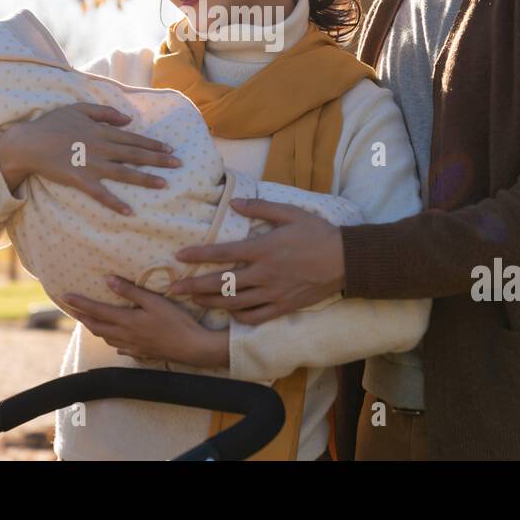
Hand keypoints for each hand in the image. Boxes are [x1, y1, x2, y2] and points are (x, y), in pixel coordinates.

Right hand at [0, 102, 180, 213]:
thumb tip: (128, 119)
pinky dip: (115, 203)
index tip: (170, 148)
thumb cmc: (52, 124)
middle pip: (135, 154)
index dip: (153, 143)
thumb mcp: (78, 108)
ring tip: (164, 184)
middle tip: (179, 164)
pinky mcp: (80, 180)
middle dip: (158, 159)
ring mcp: (91, 165)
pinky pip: (101, 194)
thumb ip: (105, 113)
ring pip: (124, 173)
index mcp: (101, 131)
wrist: (28, 143)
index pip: (133, 138)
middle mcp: (101, 147)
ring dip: (145, 179)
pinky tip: (130, 211)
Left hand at [62, 277, 229, 368]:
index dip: (79, 303)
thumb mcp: (154, 301)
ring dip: (94, 328)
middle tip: (70, 308)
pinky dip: (111, 341)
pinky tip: (114, 340)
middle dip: (81, 317)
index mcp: (126, 321)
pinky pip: (119, 348)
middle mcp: (124, 336)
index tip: (64, 296)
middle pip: (96, 327)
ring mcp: (132, 347)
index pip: (96, 311)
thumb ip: (131, 291)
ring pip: (106, 338)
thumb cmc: (176, 321)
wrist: (191, 348)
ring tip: (88, 320)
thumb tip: (108, 280)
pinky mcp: (141, 353)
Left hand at [168, 198, 345, 323]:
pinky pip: (255, 317)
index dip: (198, 254)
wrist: (345, 260)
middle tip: (174, 288)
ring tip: (194, 300)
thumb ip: (259, 207)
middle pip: (221, 283)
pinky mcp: (283, 306)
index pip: (222, 253)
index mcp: (263, 249)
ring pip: (234, 302)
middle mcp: (264, 273)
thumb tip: (233, 202)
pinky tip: (229, 312)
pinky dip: (238, 316)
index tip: (179, 256)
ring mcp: (273, 293)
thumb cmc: (317, 233)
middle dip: (194, 286)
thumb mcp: (290, 212)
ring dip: (210, 303)